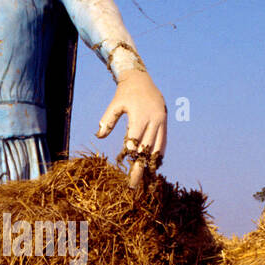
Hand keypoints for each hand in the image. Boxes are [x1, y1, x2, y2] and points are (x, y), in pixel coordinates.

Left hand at [96, 69, 167, 188]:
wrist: (142, 79)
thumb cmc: (126, 93)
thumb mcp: (115, 104)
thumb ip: (108, 120)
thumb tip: (99, 136)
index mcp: (140, 115)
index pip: (135, 138)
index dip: (130, 151)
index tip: (126, 166)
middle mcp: (153, 120)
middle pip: (146, 148)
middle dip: (139, 167)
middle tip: (133, 184)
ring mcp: (161, 122)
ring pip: (157, 147)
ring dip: (151, 164)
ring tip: (146, 180)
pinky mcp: (164, 123)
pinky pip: (163, 142)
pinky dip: (159, 154)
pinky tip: (154, 167)